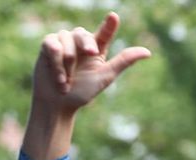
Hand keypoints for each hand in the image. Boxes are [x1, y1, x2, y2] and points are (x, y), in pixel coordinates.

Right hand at [32, 14, 150, 115]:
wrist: (57, 105)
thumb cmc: (81, 94)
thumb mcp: (104, 77)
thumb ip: (123, 61)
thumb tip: (148, 52)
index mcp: (96, 49)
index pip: (104, 32)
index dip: (109, 24)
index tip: (113, 17)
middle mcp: (79, 44)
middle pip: (82, 33)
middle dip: (85, 43)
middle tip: (91, 53)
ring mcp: (63, 43)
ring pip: (66, 38)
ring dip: (67, 62)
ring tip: (66, 81)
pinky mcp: (48, 46)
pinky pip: (52, 43)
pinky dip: (55, 61)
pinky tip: (58, 76)